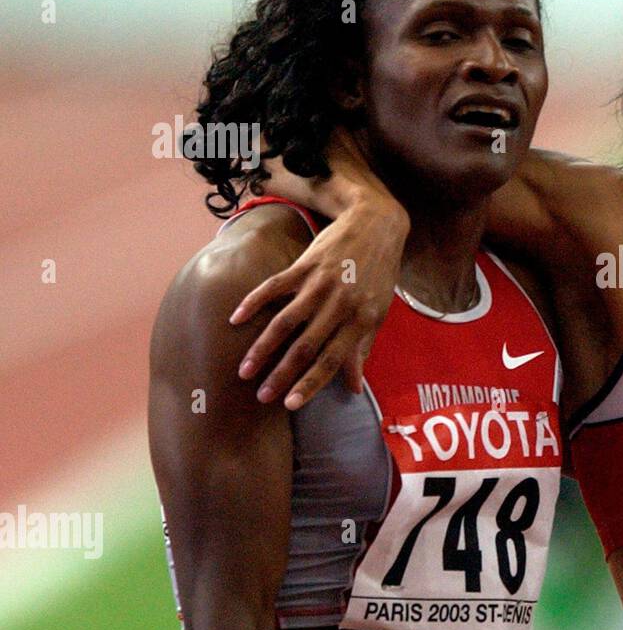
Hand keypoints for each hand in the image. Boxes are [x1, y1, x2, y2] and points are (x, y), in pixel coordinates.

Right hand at [229, 196, 407, 408]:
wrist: (376, 225)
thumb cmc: (379, 274)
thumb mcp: (379, 311)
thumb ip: (362, 348)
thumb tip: (354, 387)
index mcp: (361, 319)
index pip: (333, 359)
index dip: (311, 383)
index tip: (290, 404)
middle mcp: (341, 304)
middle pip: (306, 346)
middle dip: (282, 374)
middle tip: (261, 395)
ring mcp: (321, 283)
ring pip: (286, 322)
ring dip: (263, 348)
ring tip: (244, 370)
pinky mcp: (305, 264)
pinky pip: (274, 286)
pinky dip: (253, 302)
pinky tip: (235, 318)